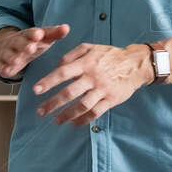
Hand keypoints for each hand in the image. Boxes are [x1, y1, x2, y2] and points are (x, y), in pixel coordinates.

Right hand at [0, 24, 70, 79]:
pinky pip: (1, 66)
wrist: (4, 46)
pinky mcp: (1, 64)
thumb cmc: (29, 42)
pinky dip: (3, 68)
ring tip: (17, 60)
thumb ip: (54, 33)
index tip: (39, 34)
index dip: (34, 34)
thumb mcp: (42, 38)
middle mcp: (15, 43)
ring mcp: (7, 53)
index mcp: (27, 35)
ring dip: (13, 57)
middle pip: (19, 43)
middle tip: (31, 48)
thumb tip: (67, 27)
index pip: (30, 33)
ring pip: (9, 55)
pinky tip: (6, 71)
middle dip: (24, 45)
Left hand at [32, 42, 147, 125]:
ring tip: (56, 120)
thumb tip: (57, 66)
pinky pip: (95, 113)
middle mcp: (93, 77)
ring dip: (67, 115)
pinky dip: (83, 120)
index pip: (63, 73)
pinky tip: (74, 123)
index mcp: (86, 63)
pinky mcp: (111, 100)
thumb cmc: (109, 55)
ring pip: (82, 106)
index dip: (48, 81)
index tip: (36, 90)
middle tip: (41, 111)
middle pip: (69, 93)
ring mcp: (102, 90)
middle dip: (53, 103)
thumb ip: (72, 55)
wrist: (135, 64)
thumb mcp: (90, 47)